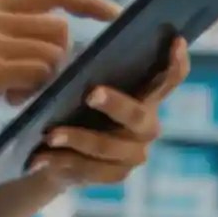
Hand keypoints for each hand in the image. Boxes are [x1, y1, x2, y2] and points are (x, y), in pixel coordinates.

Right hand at [0, 0, 119, 146]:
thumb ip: (15, 36)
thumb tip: (63, 40)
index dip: (88, 1)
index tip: (115, 15)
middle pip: (59, 29)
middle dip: (59, 61)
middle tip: (31, 85)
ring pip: (53, 53)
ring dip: (44, 79)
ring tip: (14, 95)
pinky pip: (40, 72)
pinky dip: (34, 90)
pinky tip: (11, 101)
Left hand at [30, 37, 190, 185]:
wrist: (59, 153)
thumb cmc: (74, 105)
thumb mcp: (81, 84)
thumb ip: (88, 70)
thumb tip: (74, 52)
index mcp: (146, 97)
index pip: (169, 79)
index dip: (176, 62)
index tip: (176, 41)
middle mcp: (147, 126)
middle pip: (137, 115)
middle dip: (115, 104)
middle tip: (90, 94)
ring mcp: (133, 154)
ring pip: (108, 147)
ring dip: (77, 139)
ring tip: (50, 135)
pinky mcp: (114, 175)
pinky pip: (90, 170)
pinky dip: (64, 162)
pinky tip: (41, 158)